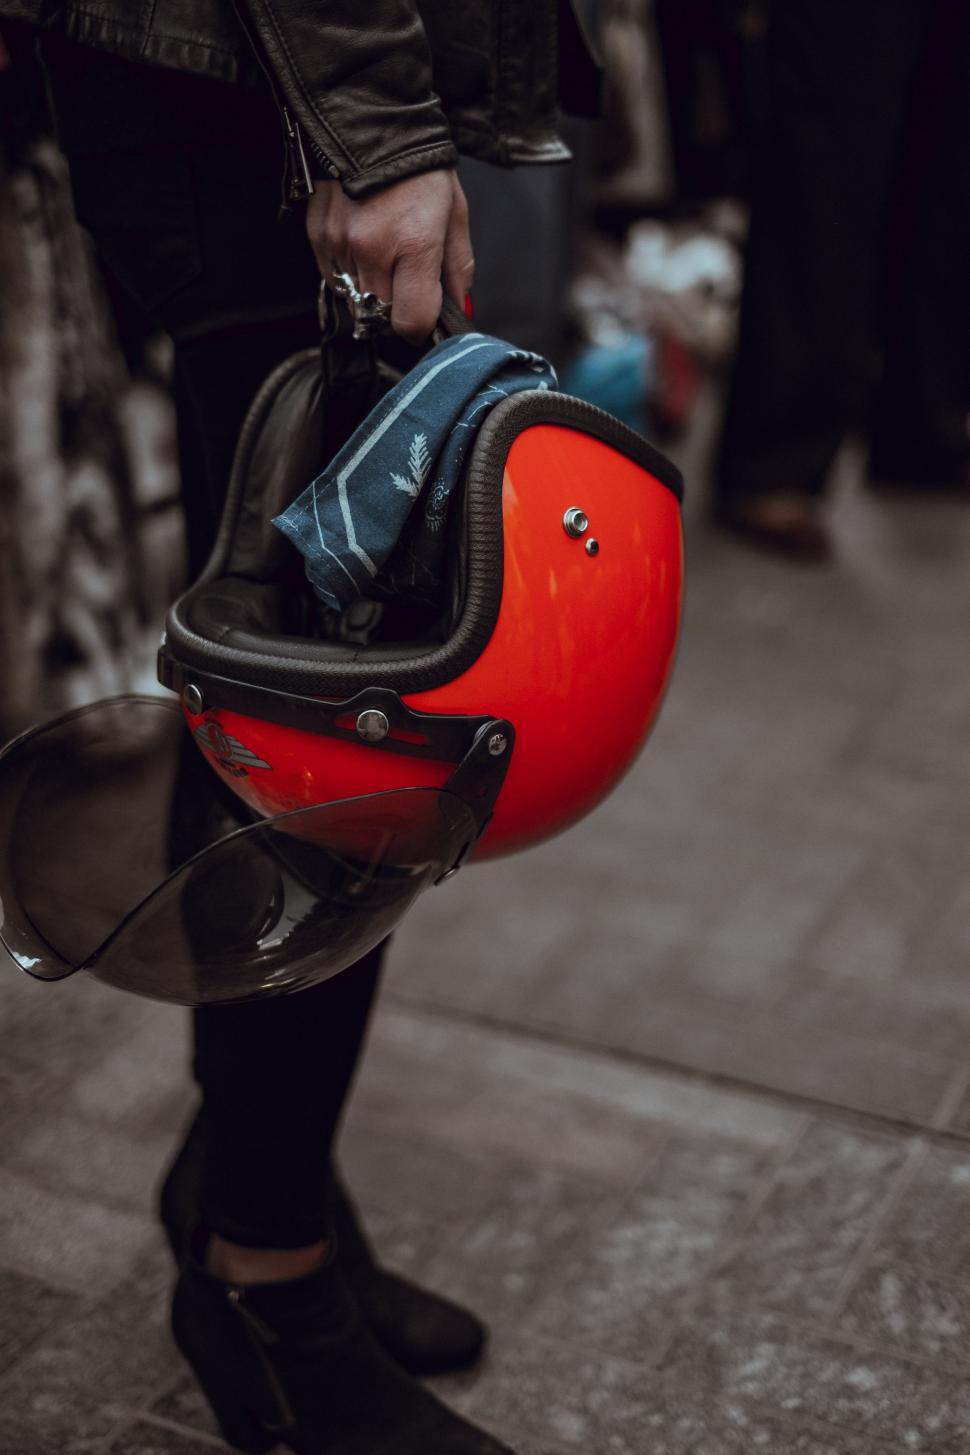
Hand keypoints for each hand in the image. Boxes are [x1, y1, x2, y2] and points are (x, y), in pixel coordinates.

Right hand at [305, 169, 472, 343]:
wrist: (372, 122)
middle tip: (407, 277)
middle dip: (396, 307)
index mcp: (414, 244)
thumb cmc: (420, 168)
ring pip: (356, 300)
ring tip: (384, 253)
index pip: (411, 321)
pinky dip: (349, 274)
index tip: (427, 313)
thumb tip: (459, 309)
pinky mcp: (318, 237)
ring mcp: (341, 244)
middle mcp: (373, 249)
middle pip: (381, 316)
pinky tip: (363, 245)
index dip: (421, 325)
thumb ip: (457, 270)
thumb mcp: (454, 216)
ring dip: (371, 290)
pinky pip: (334, 280)